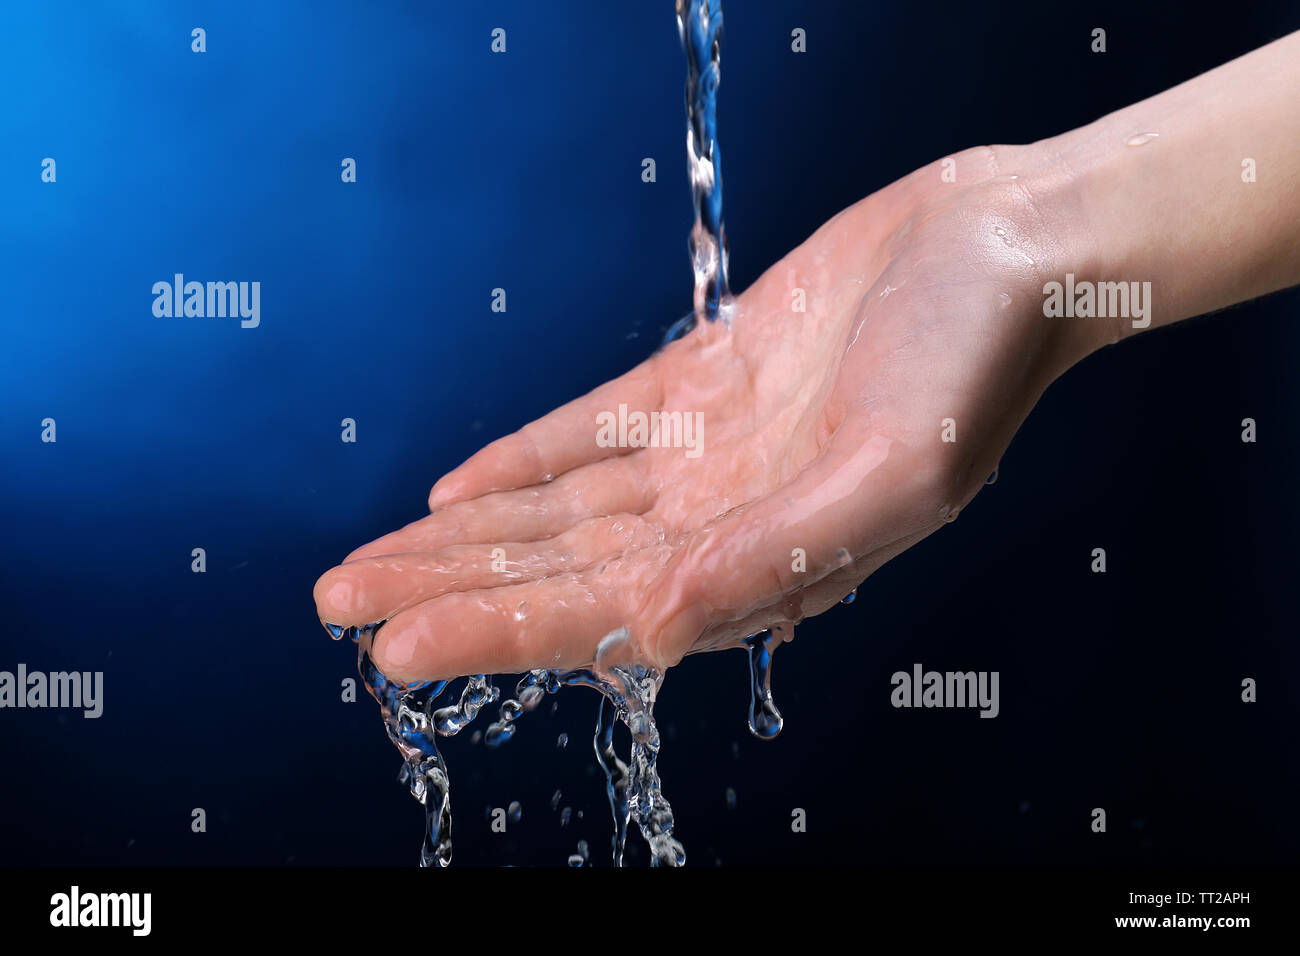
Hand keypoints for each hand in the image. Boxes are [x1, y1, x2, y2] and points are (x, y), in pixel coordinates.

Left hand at [314, 142, 1097, 683]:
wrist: (1005, 252)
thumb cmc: (972, 366)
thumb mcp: (887, 474)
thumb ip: (768, 559)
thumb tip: (648, 631)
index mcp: (762, 564)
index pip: (599, 615)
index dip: (494, 630)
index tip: (392, 646)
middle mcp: (723, 521)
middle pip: (557, 568)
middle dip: (448, 587)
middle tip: (339, 604)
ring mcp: (709, 452)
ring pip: (560, 508)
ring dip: (466, 534)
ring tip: (371, 558)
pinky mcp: (706, 382)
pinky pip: (594, 430)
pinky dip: (526, 459)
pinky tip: (463, 488)